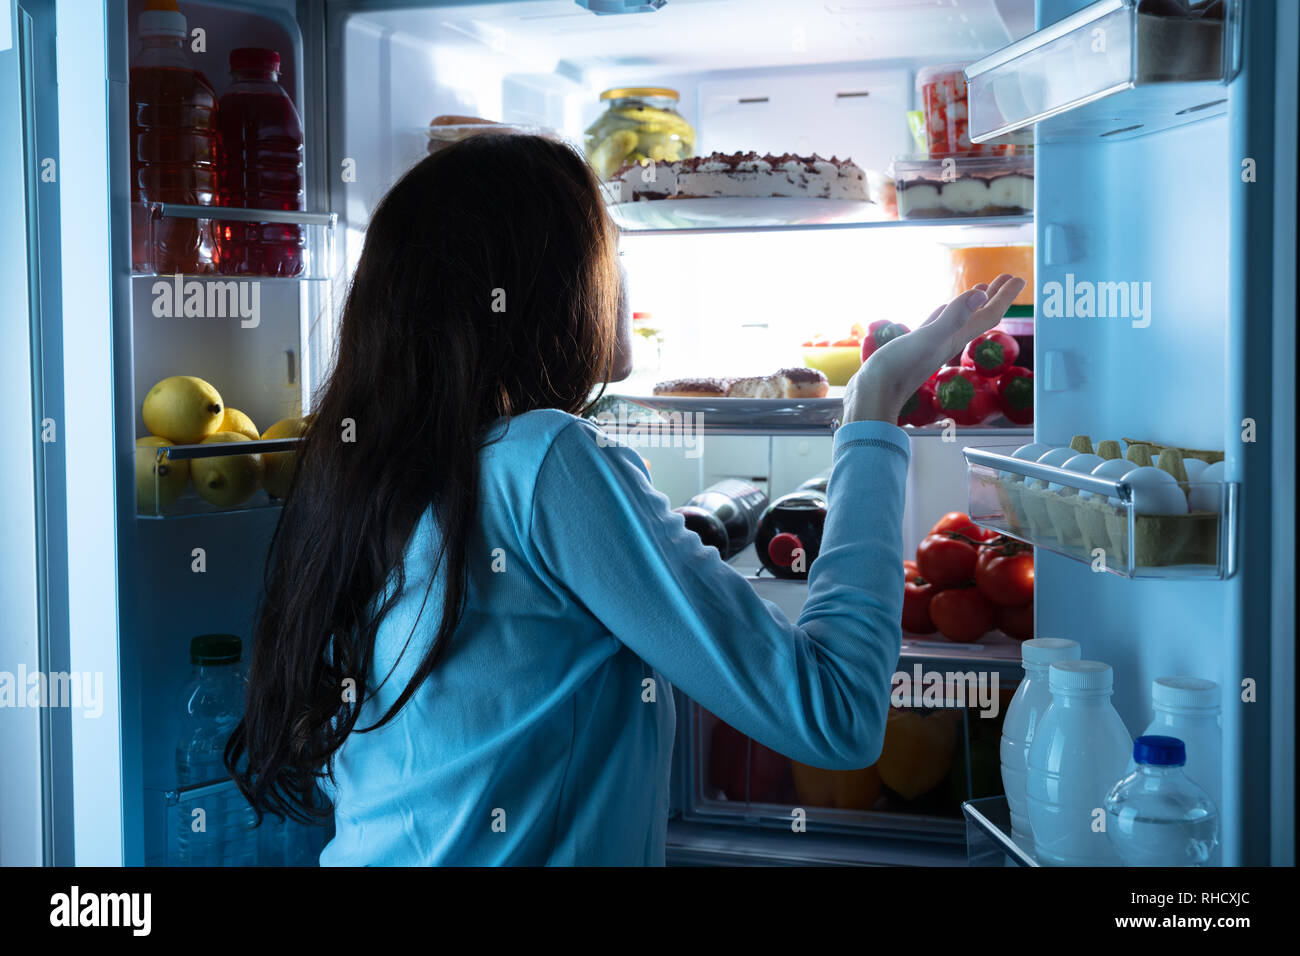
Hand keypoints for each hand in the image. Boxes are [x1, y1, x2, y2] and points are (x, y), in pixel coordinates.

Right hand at [842, 274, 1026, 424]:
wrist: (875, 394)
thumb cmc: (898, 369)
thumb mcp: (927, 339)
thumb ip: (953, 318)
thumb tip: (980, 294)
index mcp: (955, 337)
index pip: (987, 314)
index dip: (1004, 296)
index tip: (1017, 278)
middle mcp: (949, 340)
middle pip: (979, 316)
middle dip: (994, 297)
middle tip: (1006, 278)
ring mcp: (932, 344)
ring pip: (960, 319)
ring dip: (973, 304)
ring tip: (981, 288)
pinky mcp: (916, 346)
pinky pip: (937, 325)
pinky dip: (945, 313)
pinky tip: (943, 309)